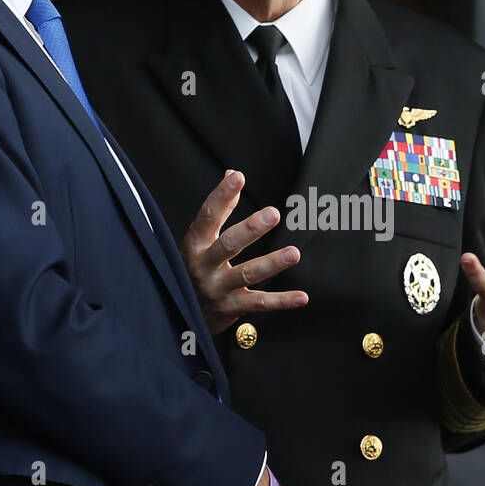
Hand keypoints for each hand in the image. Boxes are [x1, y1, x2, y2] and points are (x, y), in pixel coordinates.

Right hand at [181, 170, 307, 334]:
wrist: (183, 312)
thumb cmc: (196, 266)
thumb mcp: (200, 239)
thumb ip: (219, 208)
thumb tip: (232, 173)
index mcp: (195, 243)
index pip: (208, 216)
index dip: (222, 196)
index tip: (237, 177)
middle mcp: (204, 265)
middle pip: (227, 245)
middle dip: (250, 229)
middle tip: (273, 213)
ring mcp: (217, 288)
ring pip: (246, 274)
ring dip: (272, 263)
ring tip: (294, 253)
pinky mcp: (231, 308)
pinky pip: (260, 303)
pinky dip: (282, 301)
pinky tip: (302, 297)